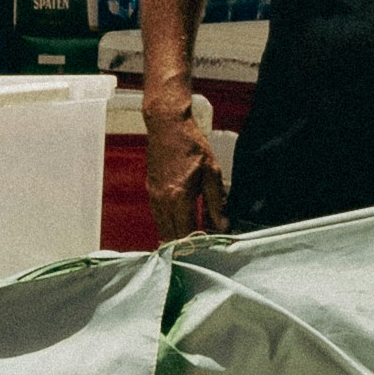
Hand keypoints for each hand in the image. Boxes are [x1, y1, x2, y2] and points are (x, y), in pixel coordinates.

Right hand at [142, 103, 225, 238]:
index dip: (198, 244)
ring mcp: (154, 197)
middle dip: (186, 246)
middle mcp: (163, 201)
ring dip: (176, 237)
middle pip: (171, 237)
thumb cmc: (192, 145)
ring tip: (193, 240)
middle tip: (202, 248)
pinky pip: (158, 217)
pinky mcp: (151, 192)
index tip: (210, 247)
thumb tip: (222, 226)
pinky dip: (169, 225)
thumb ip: (216, 202)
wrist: (167, 125)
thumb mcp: (212, 172)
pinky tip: (181, 224)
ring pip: (163, 229)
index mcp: (179, 197)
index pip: (187, 234)